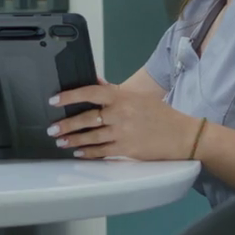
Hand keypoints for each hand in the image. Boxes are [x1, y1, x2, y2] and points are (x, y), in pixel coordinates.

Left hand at [49, 83, 201, 161]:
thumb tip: (95, 82)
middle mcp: (121, 114)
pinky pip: (102, 152)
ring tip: (61, 141)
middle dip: (66, 124)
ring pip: (91, 137)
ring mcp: (123, 133)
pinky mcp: (126, 150)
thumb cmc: (160, 114)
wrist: (183, 135)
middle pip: (86, 118)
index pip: (91, 92)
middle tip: (52, 129)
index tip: (54, 100)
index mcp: (122, 97)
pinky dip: (88, 152)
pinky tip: (79, 152)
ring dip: (73, 139)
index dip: (70, 96)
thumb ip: (114, 91)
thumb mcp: (138, 97)